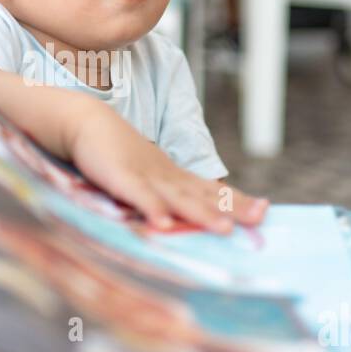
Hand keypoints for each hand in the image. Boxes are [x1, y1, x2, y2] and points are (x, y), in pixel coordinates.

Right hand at [66, 101, 267, 233]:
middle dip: (232, 208)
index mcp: (173, 177)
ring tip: (224, 229)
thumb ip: (164, 195)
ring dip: (201, 214)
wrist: (87, 122)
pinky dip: (153, 209)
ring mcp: (145, 176)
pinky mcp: (121, 178)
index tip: (264, 209)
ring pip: (177, 198)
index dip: (236, 200)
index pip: (211, 190)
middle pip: (203, 195)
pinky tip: (164, 225)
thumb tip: (180, 217)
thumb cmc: (116, 152)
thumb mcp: (145, 175)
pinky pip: (139, 196)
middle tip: (260, 217)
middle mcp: (166, 177)